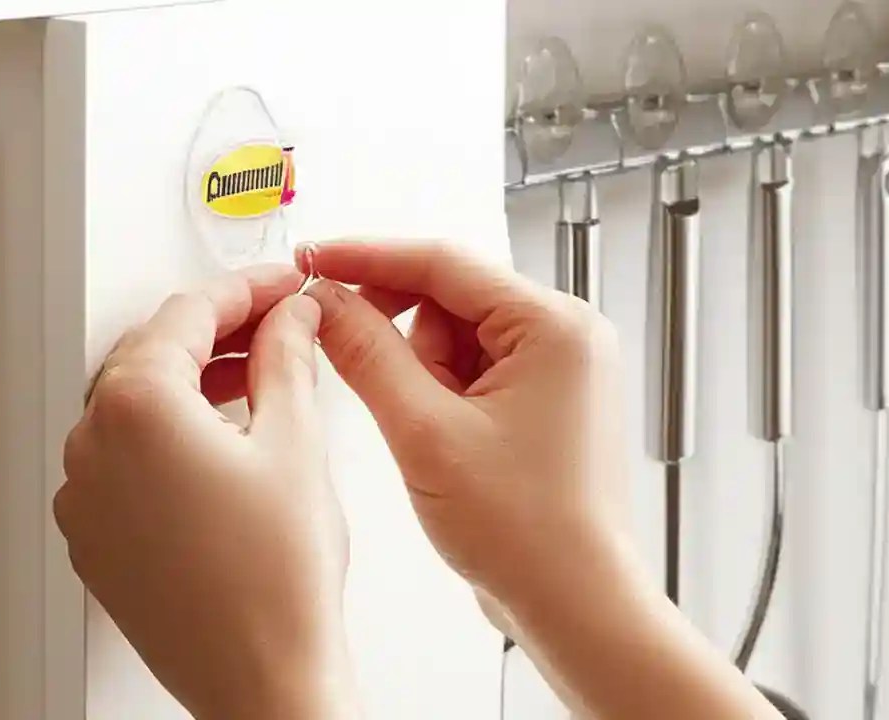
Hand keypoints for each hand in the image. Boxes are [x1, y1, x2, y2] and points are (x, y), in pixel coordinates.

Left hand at [55, 265, 356, 719]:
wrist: (262, 680)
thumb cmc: (278, 582)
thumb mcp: (296, 441)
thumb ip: (286, 358)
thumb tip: (287, 317)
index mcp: (136, 407)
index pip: (189, 313)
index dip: (245, 289)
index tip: (279, 286)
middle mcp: (91, 446)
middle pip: (153, 355)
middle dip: (216, 333)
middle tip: (275, 326)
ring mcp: (84, 495)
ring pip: (134, 407)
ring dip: (191, 384)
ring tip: (255, 384)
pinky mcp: (93, 535)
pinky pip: (122, 460)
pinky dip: (167, 438)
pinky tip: (219, 445)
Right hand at [301, 240, 782, 719]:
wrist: (576, 605)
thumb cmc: (524, 532)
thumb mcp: (424, 433)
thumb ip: (367, 354)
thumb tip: (326, 300)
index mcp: (553, 326)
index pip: (443, 263)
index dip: (367, 257)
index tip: (312, 257)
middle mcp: (568, 335)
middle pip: (451, 296)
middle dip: (400, 331)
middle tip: (357, 366)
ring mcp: (562, 368)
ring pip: (459, 335)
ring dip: (422, 371)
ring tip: (426, 435)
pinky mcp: (548, 400)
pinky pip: (476, 369)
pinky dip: (441, 392)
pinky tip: (437, 437)